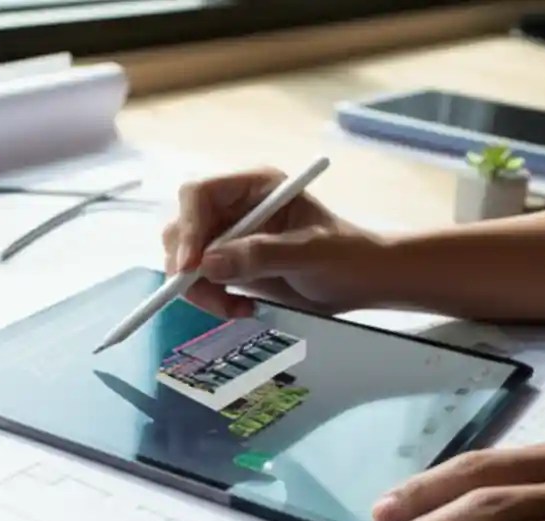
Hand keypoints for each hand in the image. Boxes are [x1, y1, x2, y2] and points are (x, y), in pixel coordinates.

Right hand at [163, 167, 388, 317]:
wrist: (362, 282)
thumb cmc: (347, 256)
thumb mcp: (310, 253)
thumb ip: (261, 254)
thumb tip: (208, 263)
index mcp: (254, 186)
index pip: (199, 195)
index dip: (188, 227)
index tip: (190, 266)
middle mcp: (234, 207)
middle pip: (182, 228)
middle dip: (187, 266)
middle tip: (209, 297)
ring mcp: (228, 236)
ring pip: (183, 259)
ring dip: (198, 289)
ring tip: (234, 308)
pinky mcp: (227, 264)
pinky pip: (198, 281)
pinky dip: (209, 299)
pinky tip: (240, 308)